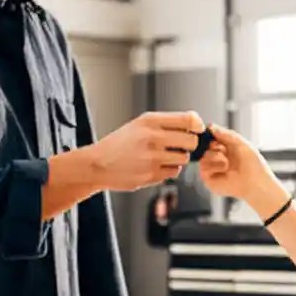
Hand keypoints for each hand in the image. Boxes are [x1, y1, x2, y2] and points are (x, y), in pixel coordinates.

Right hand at [86, 111, 203, 190]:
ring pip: (184, 158)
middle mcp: (153, 138)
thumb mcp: (138, 125)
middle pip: (191, 141)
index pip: (188, 120)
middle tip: (180, 146)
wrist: (98, 164)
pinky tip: (155, 166)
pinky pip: (174, 172)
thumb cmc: (119, 144)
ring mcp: (153, 158)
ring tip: (162, 156)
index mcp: (150, 121)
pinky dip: (168, 170)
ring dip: (178, 158)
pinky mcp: (151, 175)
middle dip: (189, 144)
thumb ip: (164, 123)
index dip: (197, 125)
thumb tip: (194, 125)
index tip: (198, 129)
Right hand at [197, 124, 280, 203]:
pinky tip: (225, 169)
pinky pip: (203, 168)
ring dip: (215, 156)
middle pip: (203, 145)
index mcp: (225, 148)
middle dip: (213, 145)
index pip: (210, 137)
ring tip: (227, 162)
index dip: (210, 134)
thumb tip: (210, 127)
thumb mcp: (241, 143)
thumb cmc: (253, 165)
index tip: (211, 132)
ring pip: (203, 156)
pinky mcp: (209, 179)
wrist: (256, 183)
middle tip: (222, 149)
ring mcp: (212, 168)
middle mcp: (217, 157)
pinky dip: (215, 166)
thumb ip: (226, 134)